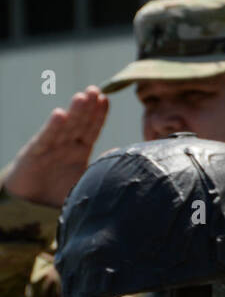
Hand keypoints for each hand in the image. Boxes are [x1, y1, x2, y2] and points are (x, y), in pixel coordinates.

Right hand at [3, 86, 108, 207]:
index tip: (106, 99)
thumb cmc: (58, 193)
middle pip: (80, 122)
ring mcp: (51, 147)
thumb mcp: (86, 182)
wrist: (29, 206)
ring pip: (65, 126)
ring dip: (74, 112)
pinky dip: (53, 126)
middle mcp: (66, 145)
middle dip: (88, 106)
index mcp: (80, 150)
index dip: (98, 114)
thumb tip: (123, 154)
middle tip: (96, 90)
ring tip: (82, 96)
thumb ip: (102, 169)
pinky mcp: (35, 153)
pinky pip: (46, 138)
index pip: (92, 128)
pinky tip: (60, 114)